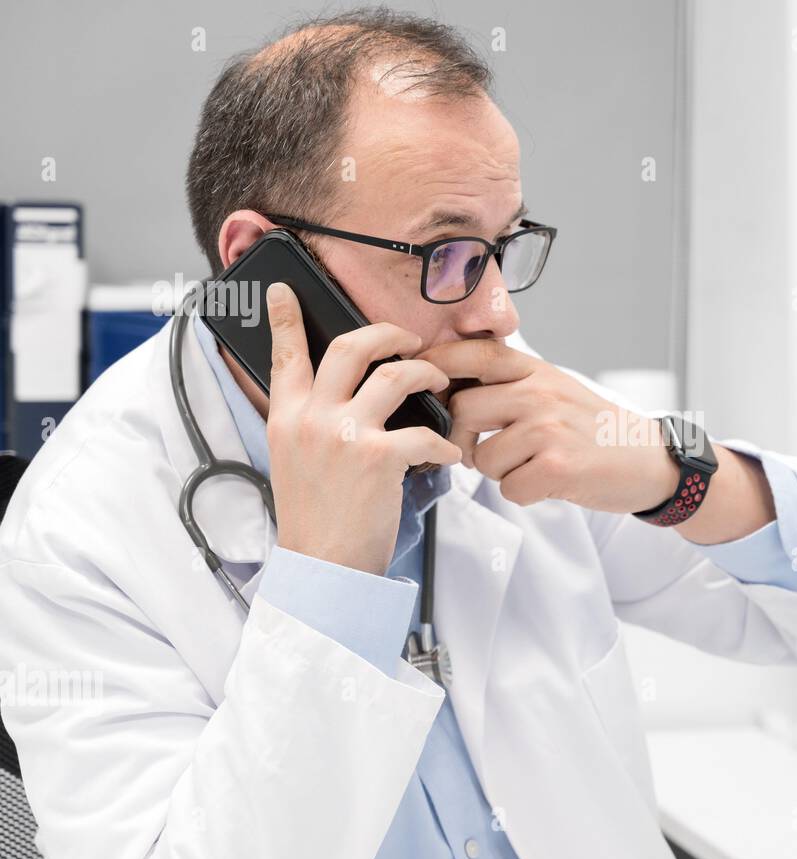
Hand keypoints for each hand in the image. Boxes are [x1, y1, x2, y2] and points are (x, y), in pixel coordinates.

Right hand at [265, 283, 461, 574]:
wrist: (323, 566)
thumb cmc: (316, 519)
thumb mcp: (293, 462)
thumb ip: (309, 424)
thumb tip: (337, 398)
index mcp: (286, 418)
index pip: (284, 355)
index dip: (285, 318)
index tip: (284, 290)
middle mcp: (311, 418)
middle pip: (352, 347)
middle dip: (387, 333)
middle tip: (408, 339)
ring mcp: (344, 434)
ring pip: (396, 376)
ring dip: (427, 376)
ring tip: (440, 386)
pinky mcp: (378, 457)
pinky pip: (425, 434)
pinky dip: (444, 444)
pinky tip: (449, 454)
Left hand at [424, 338, 679, 513]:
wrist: (649, 460)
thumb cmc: (595, 430)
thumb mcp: (556, 389)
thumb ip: (511, 384)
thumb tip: (449, 390)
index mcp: (536, 370)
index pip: (472, 354)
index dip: (436, 362)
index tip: (421, 379)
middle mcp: (539, 392)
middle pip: (461, 410)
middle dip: (464, 439)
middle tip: (487, 450)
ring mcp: (548, 428)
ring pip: (481, 456)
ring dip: (499, 472)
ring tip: (532, 465)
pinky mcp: (557, 465)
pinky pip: (508, 487)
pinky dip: (524, 493)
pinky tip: (549, 483)